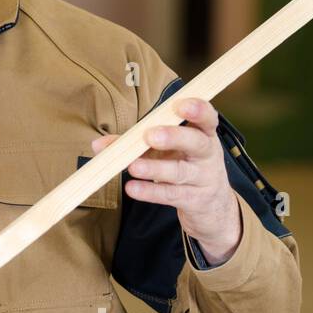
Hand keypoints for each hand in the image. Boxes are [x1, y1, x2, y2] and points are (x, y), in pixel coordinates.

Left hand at [91, 98, 242, 265]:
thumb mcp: (167, 151)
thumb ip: (136, 143)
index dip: (197, 110)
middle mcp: (208, 156)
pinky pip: (171, 195)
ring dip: (155, 168)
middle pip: (196, 143)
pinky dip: (150, 192)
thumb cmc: (185, 166)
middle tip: (151, 135)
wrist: (213, 207)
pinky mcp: (194, 201)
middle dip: (174, 137)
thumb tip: (99, 144)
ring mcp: (204, 180)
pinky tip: (133, 188)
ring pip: (180, 172)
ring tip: (133, 167)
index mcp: (204, 135)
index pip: (207, 119)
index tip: (179, 105)